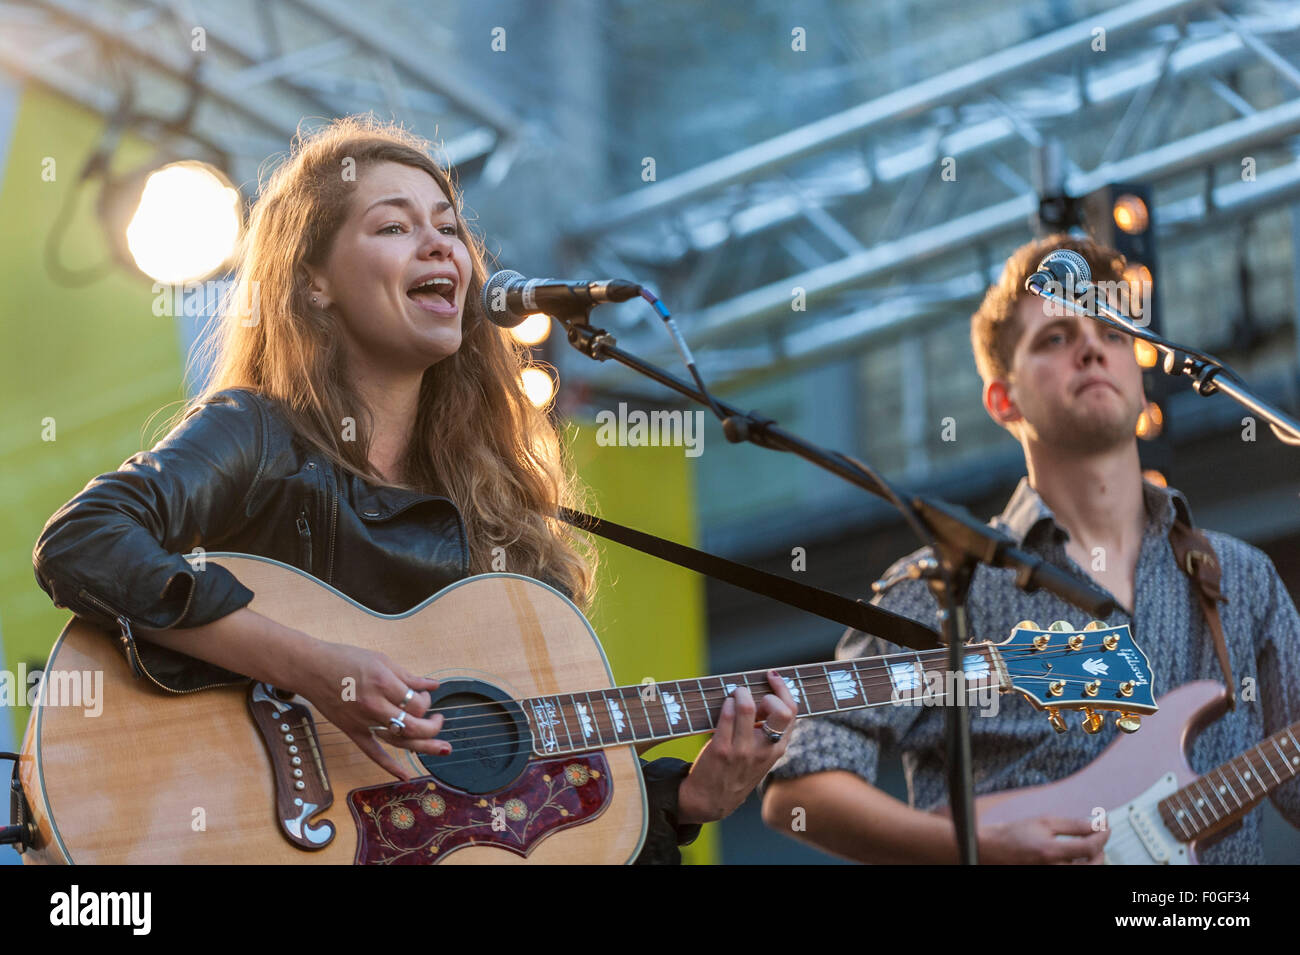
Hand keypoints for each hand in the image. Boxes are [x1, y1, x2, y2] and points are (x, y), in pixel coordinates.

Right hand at [296, 641, 447, 780]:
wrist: (310, 669)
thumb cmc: (345, 659)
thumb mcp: (381, 660)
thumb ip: (408, 677)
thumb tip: (433, 686)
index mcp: (384, 684)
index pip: (417, 703)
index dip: (427, 700)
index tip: (424, 694)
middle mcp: (375, 705)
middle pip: (413, 725)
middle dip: (432, 727)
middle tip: (439, 720)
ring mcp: (363, 721)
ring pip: (399, 741)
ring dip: (424, 747)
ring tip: (443, 748)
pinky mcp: (352, 731)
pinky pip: (372, 752)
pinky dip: (389, 766)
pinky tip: (404, 775)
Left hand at [676, 671, 797, 824]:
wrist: (710, 800)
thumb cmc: (736, 772)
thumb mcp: (761, 757)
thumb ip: (767, 733)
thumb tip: (763, 697)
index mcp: (777, 749)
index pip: (792, 713)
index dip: (783, 689)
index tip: (772, 676)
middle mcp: (764, 750)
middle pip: (780, 710)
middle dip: (768, 693)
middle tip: (753, 696)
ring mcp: (743, 750)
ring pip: (747, 706)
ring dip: (740, 693)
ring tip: (734, 696)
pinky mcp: (721, 749)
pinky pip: (726, 715)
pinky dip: (726, 704)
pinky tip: (725, 705)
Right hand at [977, 816, 1109, 863]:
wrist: (993, 850)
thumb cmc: (1014, 834)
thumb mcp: (1043, 822)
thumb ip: (1071, 824)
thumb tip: (1095, 824)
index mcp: (1052, 852)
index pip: (1091, 847)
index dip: (1103, 835)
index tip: (1106, 825)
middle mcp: (1055, 869)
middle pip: (1094, 865)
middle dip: (1102, 848)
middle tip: (1100, 834)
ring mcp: (1053, 875)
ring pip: (1086, 870)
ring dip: (1095, 858)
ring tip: (1091, 844)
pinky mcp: (1052, 876)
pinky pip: (1075, 872)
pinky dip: (1082, 864)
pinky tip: (1079, 854)